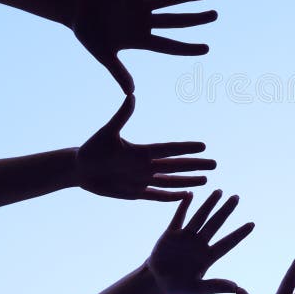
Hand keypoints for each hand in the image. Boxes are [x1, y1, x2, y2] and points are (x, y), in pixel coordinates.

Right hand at [71, 0, 215, 93]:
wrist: (74, 10)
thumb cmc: (88, 35)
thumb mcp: (104, 56)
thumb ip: (118, 72)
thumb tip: (131, 93)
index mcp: (141, 39)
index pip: (170, 45)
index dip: (188, 47)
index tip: (207, 48)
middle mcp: (145, 21)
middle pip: (176, 21)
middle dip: (195, 18)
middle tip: (215, 15)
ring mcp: (139, 4)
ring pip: (168, 0)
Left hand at [76, 95, 213, 201]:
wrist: (79, 169)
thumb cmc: (92, 149)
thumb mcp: (107, 132)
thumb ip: (122, 116)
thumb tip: (131, 96)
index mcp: (141, 151)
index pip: (169, 150)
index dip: (186, 148)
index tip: (203, 145)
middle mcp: (145, 166)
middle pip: (176, 166)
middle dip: (195, 166)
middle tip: (215, 164)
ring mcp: (141, 180)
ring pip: (170, 181)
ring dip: (188, 181)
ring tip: (206, 180)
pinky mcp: (134, 193)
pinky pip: (156, 196)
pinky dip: (170, 197)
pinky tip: (185, 196)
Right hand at [148, 191, 254, 293]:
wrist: (156, 281)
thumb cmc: (178, 287)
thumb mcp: (196, 289)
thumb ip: (214, 286)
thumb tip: (236, 287)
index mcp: (208, 256)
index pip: (227, 243)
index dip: (239, 234)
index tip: (252, 224)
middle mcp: (199, 243)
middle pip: (215, 224)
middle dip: (225, 211)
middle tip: (236, 197)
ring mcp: (185, 237)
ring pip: (200, 217)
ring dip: (209, 204)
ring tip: (219, 191)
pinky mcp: (170, 234)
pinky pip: (178, 218)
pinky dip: (183, 206)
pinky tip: (190, 195)